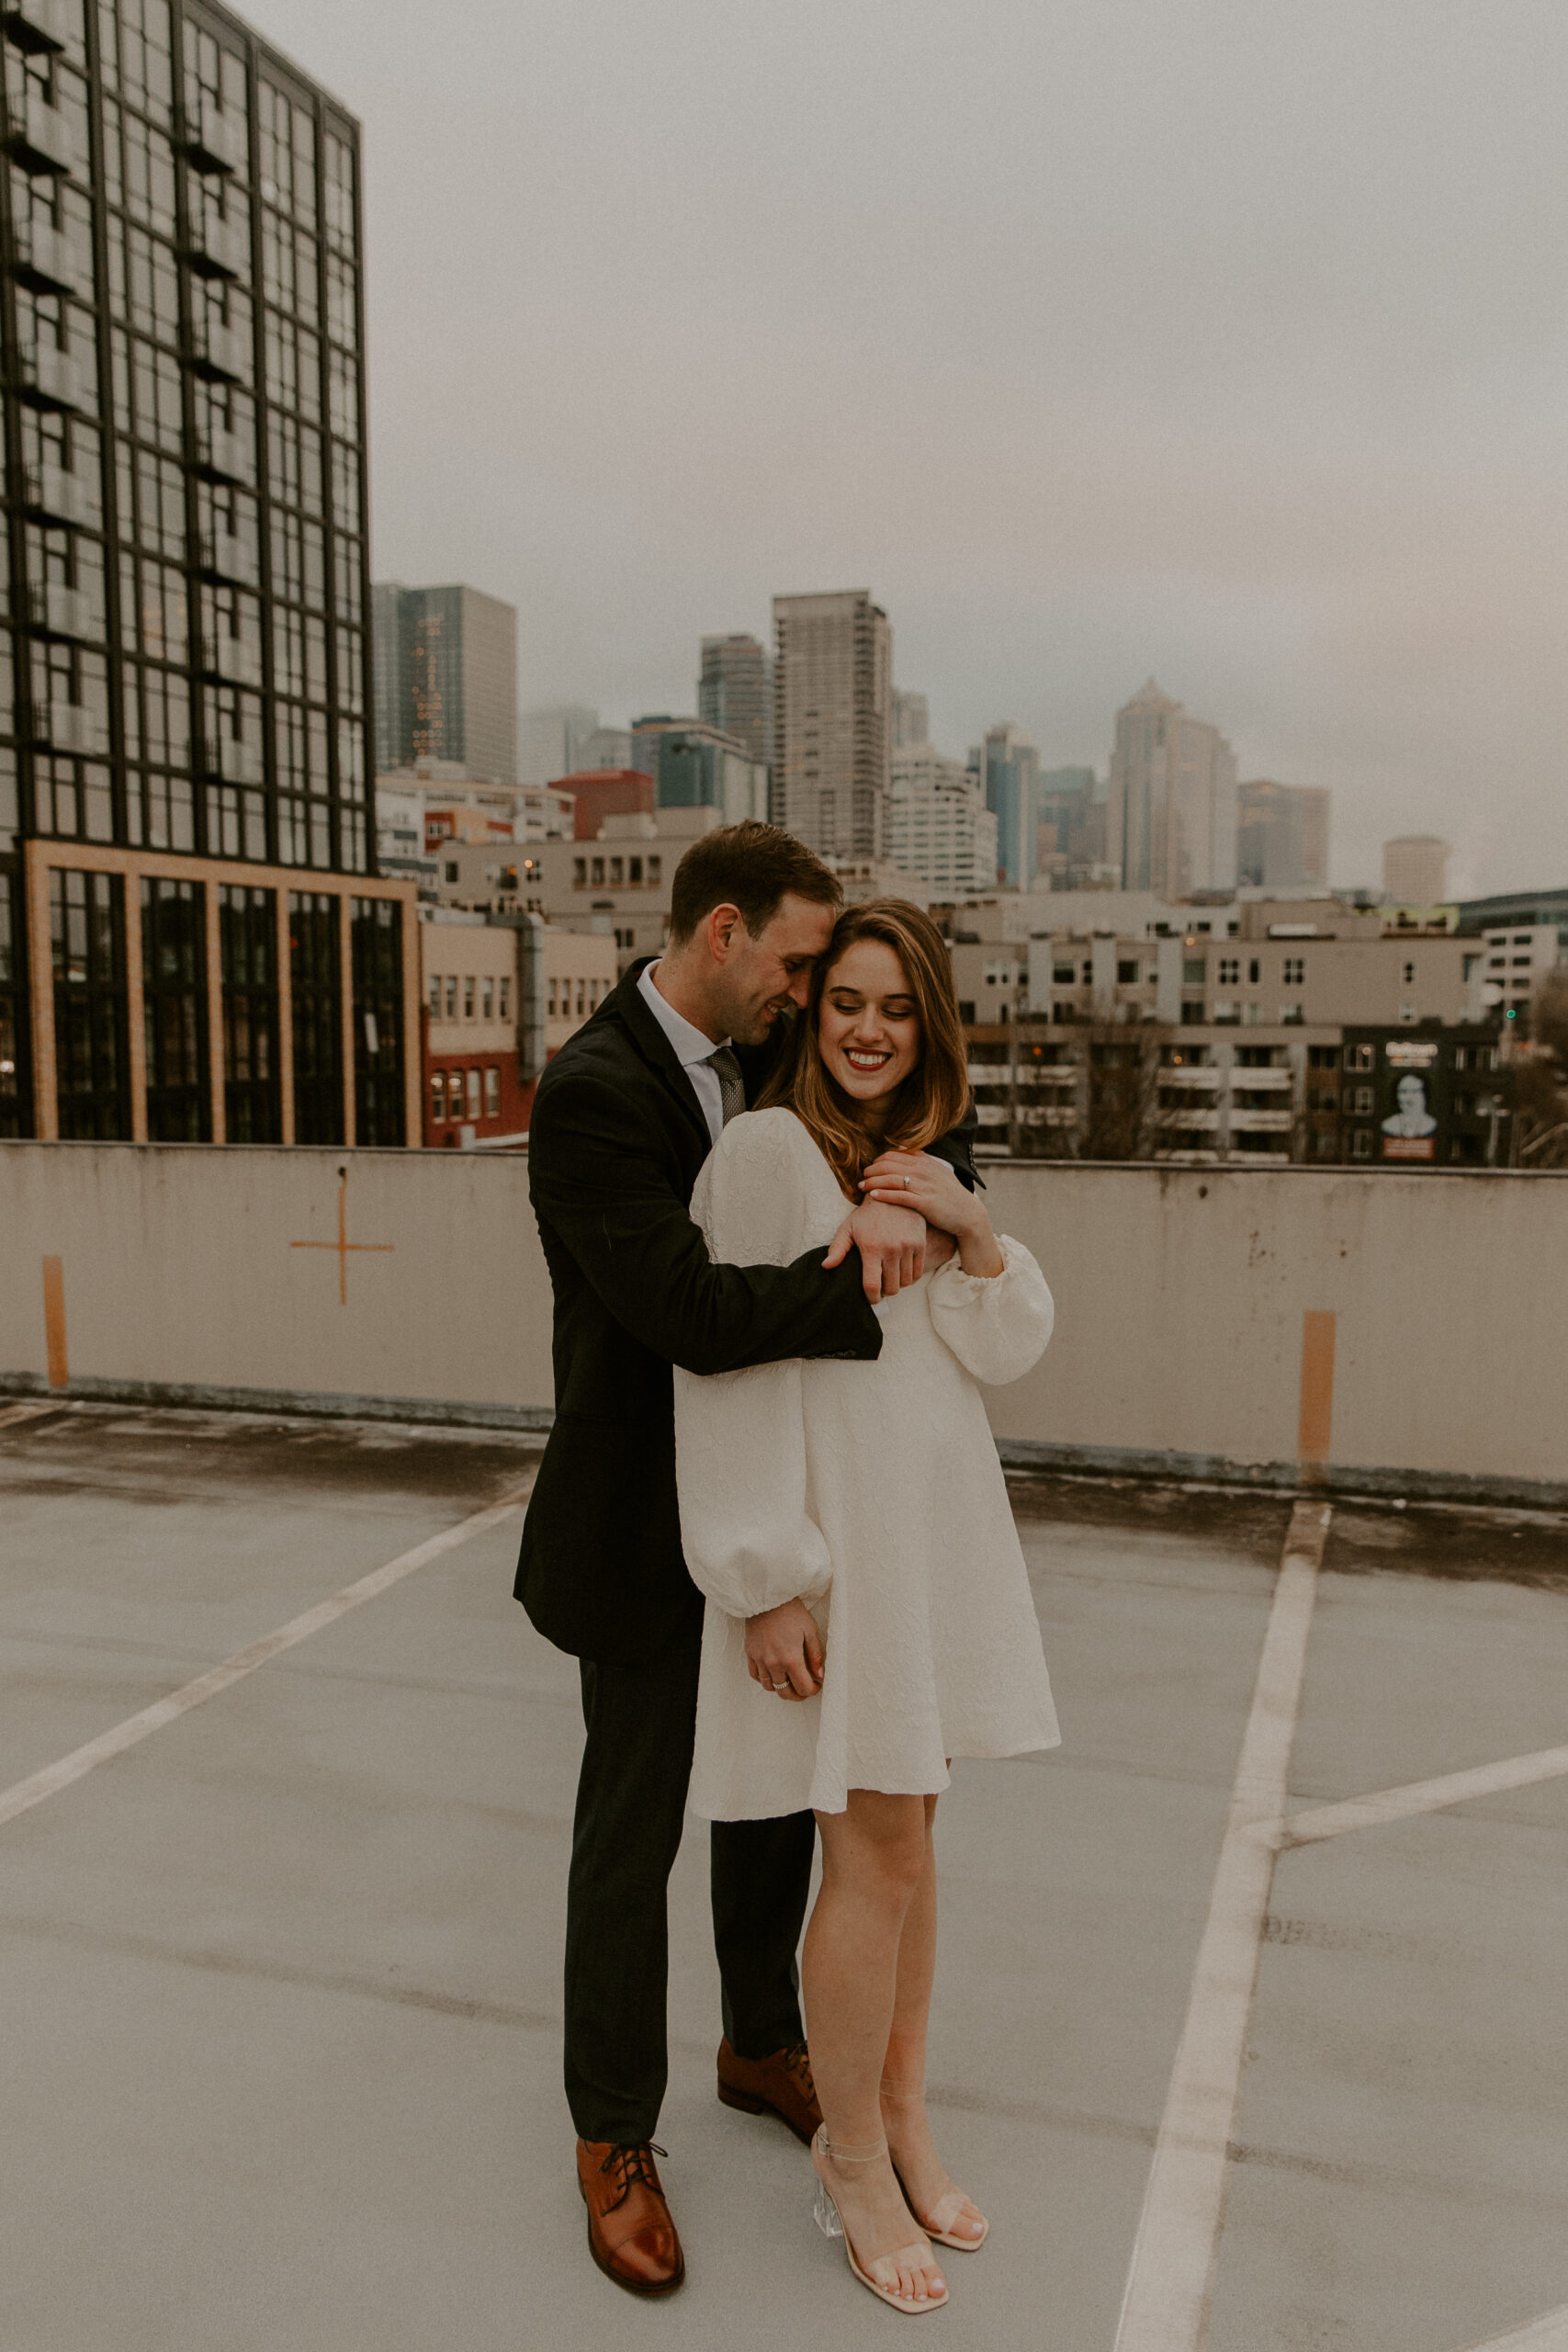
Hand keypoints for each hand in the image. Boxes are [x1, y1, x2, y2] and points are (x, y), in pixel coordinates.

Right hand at [745, 1599, 823, 1699]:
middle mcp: (774, 1663)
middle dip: (797, 1695)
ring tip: (790, 1683)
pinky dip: (765, 1679)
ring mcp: (760, 1660)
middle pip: (785, 1692)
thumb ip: (816, 1655)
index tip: (816, 1685)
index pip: (802, 1687)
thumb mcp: (810, 1631)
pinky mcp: (750, 1654)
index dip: (812, 1690)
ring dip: (781, 1689)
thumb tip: (819, 1675)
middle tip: (804, 1690)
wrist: (767, 1598)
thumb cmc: (791, 1611)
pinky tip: (773, 1674)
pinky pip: (755, 1676)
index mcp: (791, 1659)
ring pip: (770, 1687)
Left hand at [823, 1199, 926, 1301]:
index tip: (871, 1299)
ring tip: (890, 1278)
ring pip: (905, 1282)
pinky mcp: (920, 1244)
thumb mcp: (848, 1228)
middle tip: (880, 1286)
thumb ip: (837, 1249)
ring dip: (897, 1285)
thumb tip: (826, 1266)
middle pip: (891, 1287)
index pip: (872, 1285)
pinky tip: (902, 1273)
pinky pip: (917, 1273)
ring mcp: (907, 1247)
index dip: (872, 1298)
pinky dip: (910, 1278)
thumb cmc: (866, 1215)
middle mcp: (891, 1249)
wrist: (892, 1194)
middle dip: (885, 1292)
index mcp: (871, 1248)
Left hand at [859, 1151, 1002, 1277]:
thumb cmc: (950, 1194)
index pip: (893, 1154)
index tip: (870, 1169)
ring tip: (862, 1187)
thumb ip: (919, 1159)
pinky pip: (900, 1196)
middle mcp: (923, 1170)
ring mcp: (924, 1186)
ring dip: (873, 1182)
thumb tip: (900, 1148)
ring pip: (891, 1179)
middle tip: (862, 1178)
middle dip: (871, 1170)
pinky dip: (884, 1194)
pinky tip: (873, 1196)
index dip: (877, 1160)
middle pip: (888, 1164)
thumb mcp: (936, 1171)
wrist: (967, 1213)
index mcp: (924, 1161)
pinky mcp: (925, 1202)